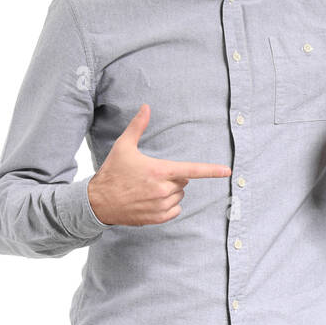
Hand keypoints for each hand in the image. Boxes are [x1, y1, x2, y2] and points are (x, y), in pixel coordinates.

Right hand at [89, 104, 230, 225]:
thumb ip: (138, 126)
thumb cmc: (112, 172)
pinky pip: (175, 210)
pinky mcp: (157, 218)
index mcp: (159, 171)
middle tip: (152, 175)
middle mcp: (162, 189)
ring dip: (171, 192)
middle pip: (183, 181)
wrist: (98, 202)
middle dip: (173, 177)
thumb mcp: (123, 146)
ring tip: (149, 189)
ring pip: (179, 195)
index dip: (211, 170)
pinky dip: (169, 206)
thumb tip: (146, 107)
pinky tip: (153, 201)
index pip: (192, 170)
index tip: (227, 171)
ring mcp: (160, 205)